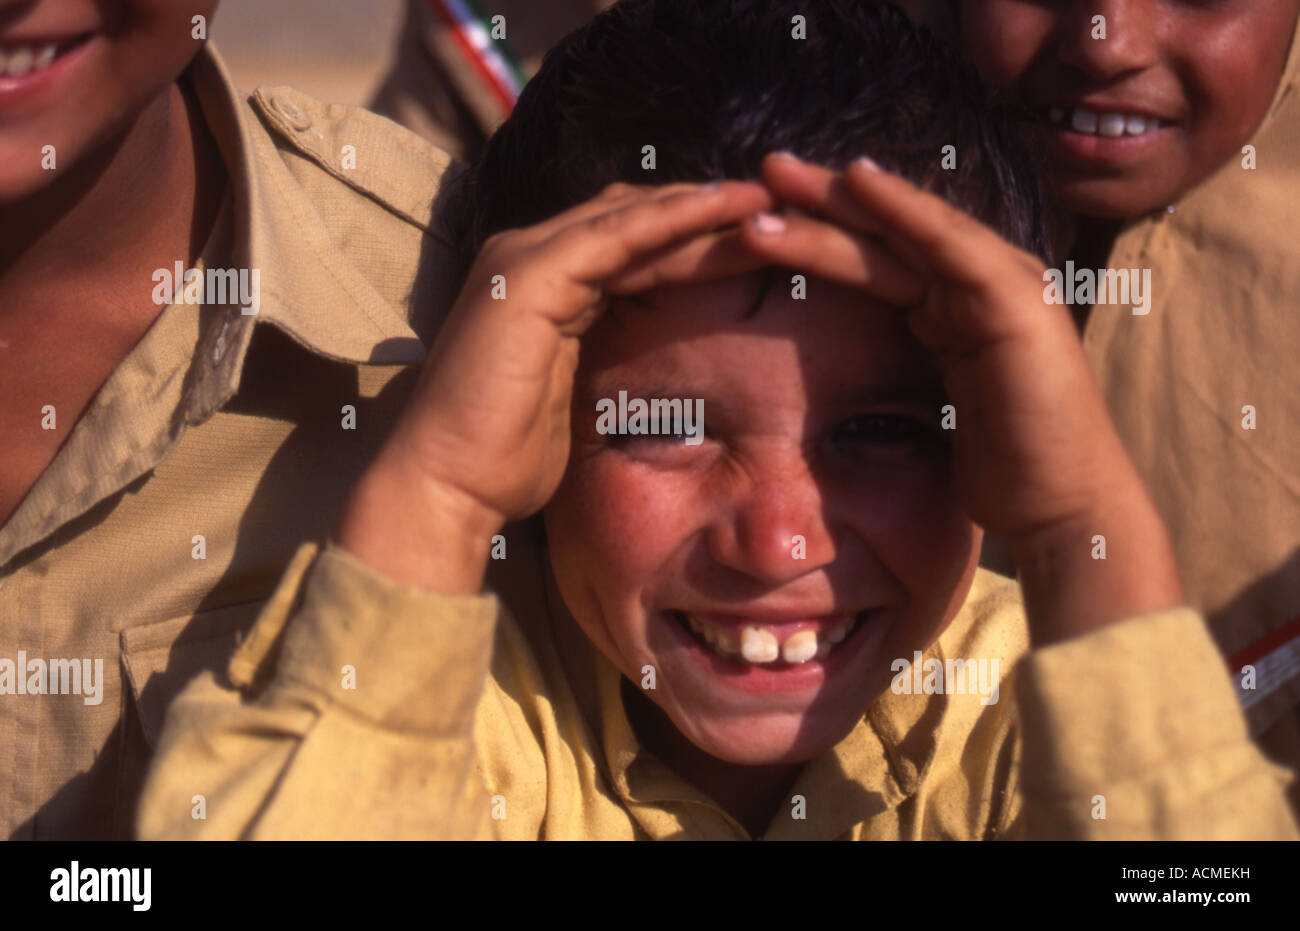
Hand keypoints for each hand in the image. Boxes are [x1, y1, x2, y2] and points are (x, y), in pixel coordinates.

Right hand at [337, 180, 773, 590]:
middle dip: (704, 212)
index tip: (749, 238)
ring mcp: (524, 259)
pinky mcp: (529, 275)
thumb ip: (597, 356)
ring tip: (764, 198)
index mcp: (540, 286)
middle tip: (774, 208)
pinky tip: (723, 209)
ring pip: (630, 216)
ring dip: (701, 206)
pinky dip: (673, 219)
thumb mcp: (568, 394)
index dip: (688, 236)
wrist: (445, 486)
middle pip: (633, 218)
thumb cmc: (503, 459)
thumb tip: (646, 368)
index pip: (626, 243)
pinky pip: (617, 236)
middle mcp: (527, 257)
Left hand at [737, 153, 1182, 641]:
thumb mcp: (935, 402)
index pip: (884, 254)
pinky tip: (856, 181)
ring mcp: (1003, 283)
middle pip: (889, 230)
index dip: (828, 228)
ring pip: (906, 229)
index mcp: (959, 305)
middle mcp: (983, 281)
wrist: (1065, 509)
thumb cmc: (1003, 467)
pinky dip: (902, 209)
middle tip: (764, 168)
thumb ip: (907, 362)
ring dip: (840, 199)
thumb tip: (846, 364)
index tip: (766, 210)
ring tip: (777, 174)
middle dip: (824, 197)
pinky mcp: (1013, 300)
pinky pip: (947, 243)